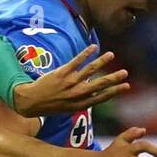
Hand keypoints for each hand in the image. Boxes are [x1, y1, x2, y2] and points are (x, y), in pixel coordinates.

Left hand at [11, 45, 128, 117]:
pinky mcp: (61, 73)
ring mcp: (68, 83)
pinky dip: (85, 53)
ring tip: (111, 55)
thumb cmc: (51, 105)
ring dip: (101, 62)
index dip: (114, 91)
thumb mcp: (68, 108)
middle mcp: (76, 94)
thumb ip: (82, 100)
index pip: (101, 97)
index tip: (126, 86)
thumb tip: (95, 92)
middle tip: (125, 73)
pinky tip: (93, 47)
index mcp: (79, 104)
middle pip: (98, 84)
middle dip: (113, 79)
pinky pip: (75, 61)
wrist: (30, 102)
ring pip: (88, 71)